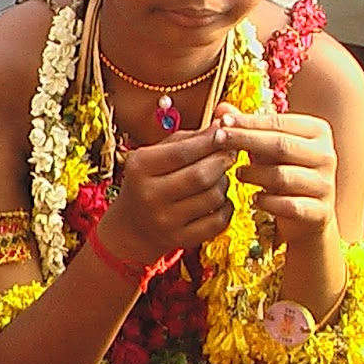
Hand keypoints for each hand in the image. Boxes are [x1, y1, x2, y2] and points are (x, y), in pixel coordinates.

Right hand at [95, 128, 236, 266]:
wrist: (133, 227)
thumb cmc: (149, 181)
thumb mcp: (155, 155)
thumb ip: (186, 139)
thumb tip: (221, 124)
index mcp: (139, 168)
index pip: (181, 152)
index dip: (208, 141)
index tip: (224, 132)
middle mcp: (149, 195)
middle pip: (200, 176)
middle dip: (221, 161)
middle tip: (229, 153)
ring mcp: (165, 221)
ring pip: (213, 197)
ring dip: (224, 183)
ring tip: (218, 177)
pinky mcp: (181, 240)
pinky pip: (218, 221)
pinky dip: (226, 207)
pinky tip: (219, 199)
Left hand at [212, 103, 337, 244]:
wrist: (308, 214)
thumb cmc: (284, 170)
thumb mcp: (267, 146)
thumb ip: (247, 127)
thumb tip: (221, 108)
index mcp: (318, 131)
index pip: (279, 122)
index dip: (249, 122)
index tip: (222, 121)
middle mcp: (326, 155)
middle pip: (281, 145)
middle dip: (246, 140)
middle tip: (218, 140)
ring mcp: (326, 185)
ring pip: (283, 176)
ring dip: (255, 174)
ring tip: (237, 173)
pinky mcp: (320, 212)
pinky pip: (289, 206)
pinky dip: (268, 202)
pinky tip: (254, 200)